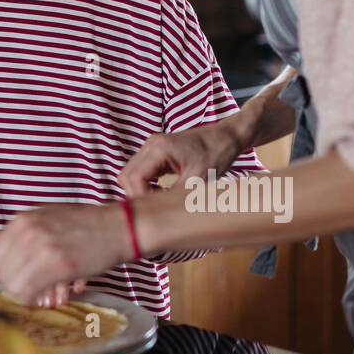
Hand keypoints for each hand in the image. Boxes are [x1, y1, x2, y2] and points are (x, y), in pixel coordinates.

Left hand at [0, 203, 127, 306]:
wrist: (115, 228)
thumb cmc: (82, 224)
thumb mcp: (42, 218)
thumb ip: (11, 232)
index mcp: (22, 220)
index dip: (3, 269)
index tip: (17, 272)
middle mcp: (29, 232)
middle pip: (0, 271)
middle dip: (12, 282)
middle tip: (29, 284)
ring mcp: (43, 248)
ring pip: (12, 284)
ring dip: (23, 292)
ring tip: (38, 290)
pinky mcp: (59, 265)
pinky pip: (29, 291)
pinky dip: (33, 298)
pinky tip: (44, 295)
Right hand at [118, 116, 244, 198]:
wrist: (226, 137)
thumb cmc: (216, 154)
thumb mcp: (198, 179)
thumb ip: (175, 196)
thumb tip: (160, 216)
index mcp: (159, 148)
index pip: (133, 178)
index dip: (140, 197)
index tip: (157, 209)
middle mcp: (151, 144)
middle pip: (126, 176)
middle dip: (138, 194)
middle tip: (158, 206)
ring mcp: (152, 146)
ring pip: (131, 174)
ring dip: (141, 190)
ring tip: (161, 199)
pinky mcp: (156, 151)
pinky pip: (141, 171)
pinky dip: (147, 184)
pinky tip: (163, 191)